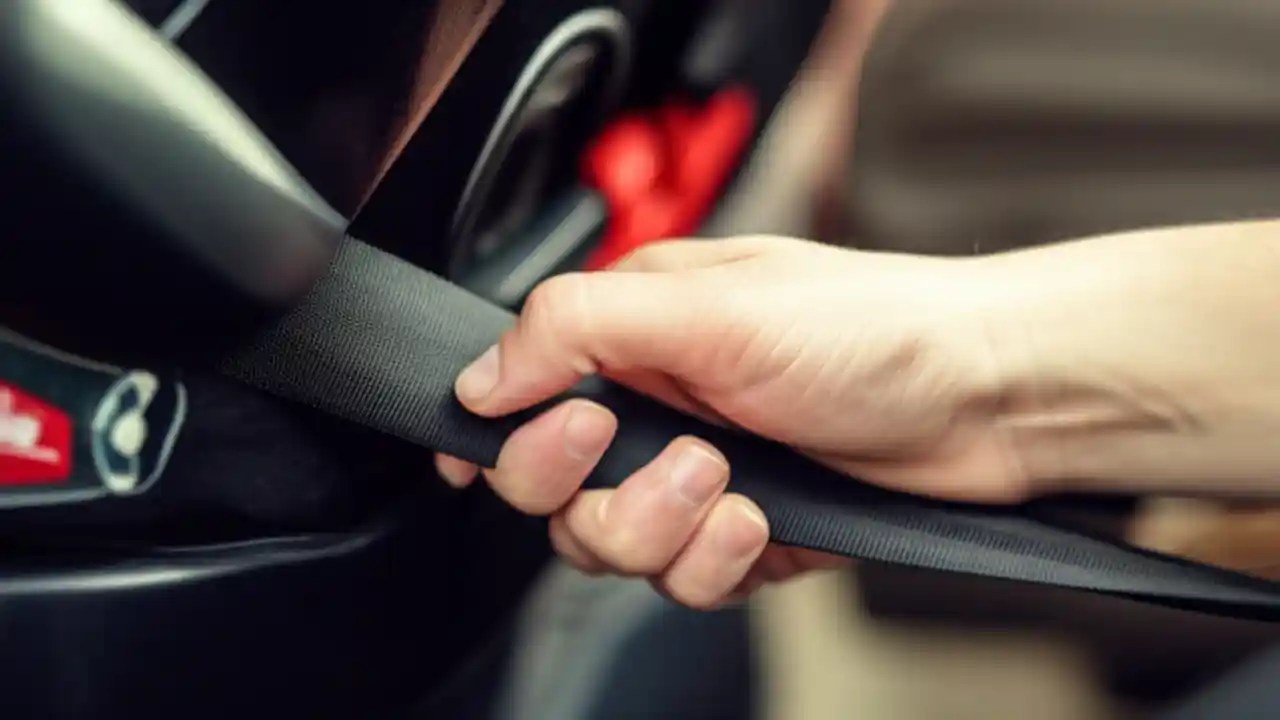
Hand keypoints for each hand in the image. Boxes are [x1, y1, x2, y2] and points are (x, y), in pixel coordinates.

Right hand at [434, 235, 1009, 607]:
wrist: (993, 399)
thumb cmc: (873, 329)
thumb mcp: (711, 307)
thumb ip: (576, 328)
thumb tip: (481, 375)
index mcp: (634, 330)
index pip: (519, 387)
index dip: (499, 432)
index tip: (495, 457)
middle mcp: (657, 402)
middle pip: (548, 484)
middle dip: (586, 484)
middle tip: (650, 447)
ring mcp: (699, 474)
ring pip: (608, 543)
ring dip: (657, 525)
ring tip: (725, 482)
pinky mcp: (744, 532)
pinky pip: (681, 580)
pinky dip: (712, 562)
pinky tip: (760, 523)